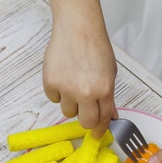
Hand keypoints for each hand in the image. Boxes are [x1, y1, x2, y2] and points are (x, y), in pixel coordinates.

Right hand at [42, 19, 117, 137]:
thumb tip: (111, 115)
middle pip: (85, 122)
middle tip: (85, 110)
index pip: (102, 119)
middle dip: (86, 119)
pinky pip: (54, 98)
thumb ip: (109, 96)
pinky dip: (58, 91)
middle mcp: (85, 92)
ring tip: (74, 83)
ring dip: (71, 103)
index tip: (97, 134)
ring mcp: (66, 88)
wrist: (78, 28)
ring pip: (68, 111)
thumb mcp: (110, 73)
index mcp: (104, 90)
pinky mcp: (50, 82)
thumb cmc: (95, 46)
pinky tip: (63, 75)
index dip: (100, 129)